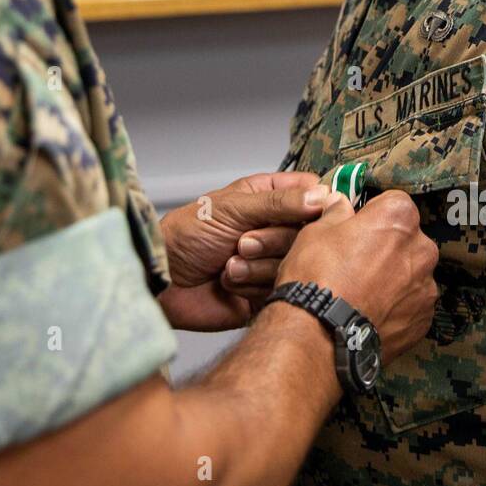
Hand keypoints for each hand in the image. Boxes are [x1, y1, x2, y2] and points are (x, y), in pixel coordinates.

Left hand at [159, 172, 329, 330]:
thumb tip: (322, 197)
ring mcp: (272, 260)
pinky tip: (229, 282)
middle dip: (272, 239)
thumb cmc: (186, 235)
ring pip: (296, 262)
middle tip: (242, 241)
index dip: (316, 204)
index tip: (310, 213)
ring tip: (229, 263)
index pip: (311, 193)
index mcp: (267, 197)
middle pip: (308, 232)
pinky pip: (281, 288)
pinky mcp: (268, 291)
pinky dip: (253, 285)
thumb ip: (278, 203)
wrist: (163, 282)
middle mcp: (274, 227)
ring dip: (258, 264)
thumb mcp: (231, 208)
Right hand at [277, 190, 438, 364]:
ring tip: (361, 291)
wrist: (318, 336)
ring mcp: (425, 288)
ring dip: (394, 278)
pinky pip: (411, 305)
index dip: (373, 213)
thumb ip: (337, 214)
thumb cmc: (317, 278)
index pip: (395, 203)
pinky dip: (396, 306)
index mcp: (399, 219)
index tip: (358, 225)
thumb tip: (339, 204)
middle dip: (387, 246)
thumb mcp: (316, 232)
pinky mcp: (422, 321)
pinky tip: (370, 311)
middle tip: (356, 261)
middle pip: (407, 240)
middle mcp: (421, 250)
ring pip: (411, 274)